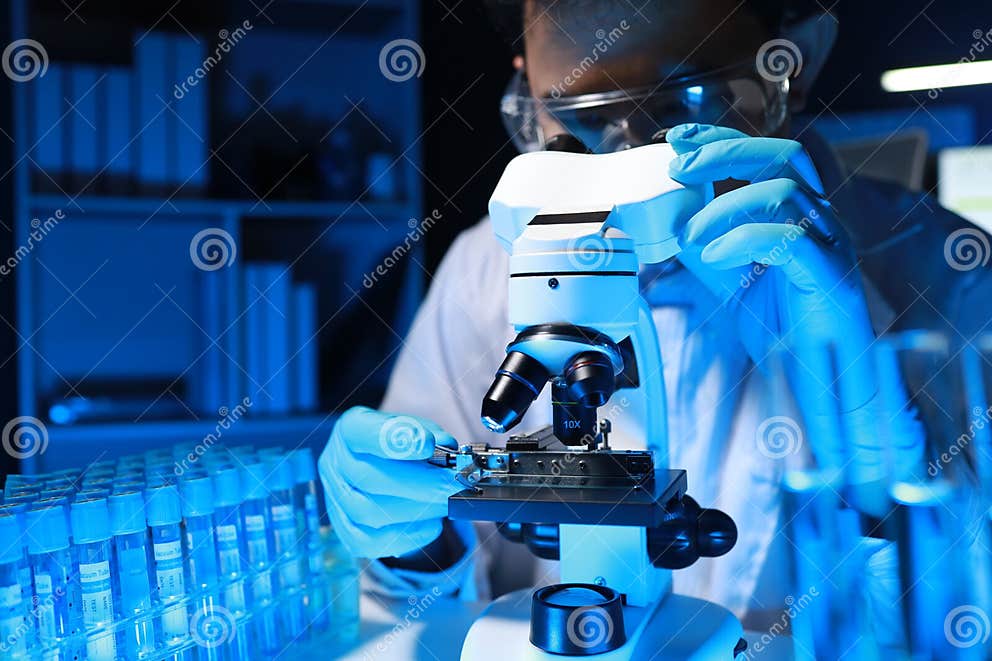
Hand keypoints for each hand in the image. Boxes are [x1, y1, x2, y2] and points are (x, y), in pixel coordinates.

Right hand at [319, 406, 461, 557]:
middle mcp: (335, 463)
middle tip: (454, 485)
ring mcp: (335, 499)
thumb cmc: (399, 447)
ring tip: (446, 502)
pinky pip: (370, 543)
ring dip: (416, 510)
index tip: (428, 444)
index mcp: (350, 429)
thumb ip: (431, 435)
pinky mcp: (345, 529)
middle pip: (370, 478)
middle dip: (420, 483)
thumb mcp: (414, 428)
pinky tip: (432, 525)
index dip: (396, 439)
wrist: (378, 468)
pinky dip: (406, 537)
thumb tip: (448, 448)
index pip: (363, 432)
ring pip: (370, 512)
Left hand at [666, 123, 923, 514]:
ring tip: (692, 236)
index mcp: (795, 215)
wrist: (820, 381)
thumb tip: (665, 220)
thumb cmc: (785, 329)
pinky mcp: (831, 277)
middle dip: (727, 152)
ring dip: (727, 206)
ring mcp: (830, 246)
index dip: (723, 138)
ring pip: (785, 192)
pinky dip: (745, 239)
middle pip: (784, 156)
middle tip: (681, 169)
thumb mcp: (729, 279)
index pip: (766, 155)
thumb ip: (703, 247)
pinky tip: (715, 256)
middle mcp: (818, 222)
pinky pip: (791, 239)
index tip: (678, 140)